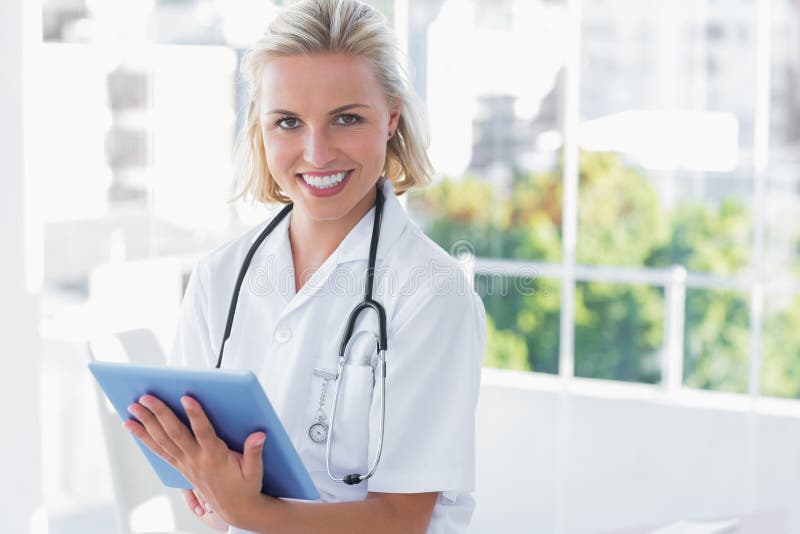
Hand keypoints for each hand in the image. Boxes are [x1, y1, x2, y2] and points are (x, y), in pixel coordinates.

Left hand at [124, 394, 267, 525]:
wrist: (235, 509)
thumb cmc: (246, 487)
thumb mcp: (255, 471)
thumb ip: (255, 452)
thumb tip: (259, 434)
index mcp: (215, 457)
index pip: (203, 432)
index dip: (195, 415)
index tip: (187, 398)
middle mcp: (196, 460)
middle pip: (175, 434)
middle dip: (159, 414)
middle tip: (147, 398)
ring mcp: (185, 464)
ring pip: (162, 440)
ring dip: (147, 423)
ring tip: (133, 408)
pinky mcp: (180, 466)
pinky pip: (159, 450)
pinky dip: (144, 438)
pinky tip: (133, 426)